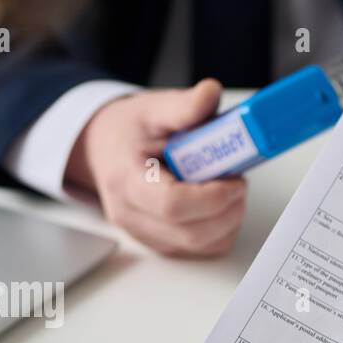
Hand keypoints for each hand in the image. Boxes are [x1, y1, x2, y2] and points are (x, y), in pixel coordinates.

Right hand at [65, 79, 247, 256]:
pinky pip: (202, 249)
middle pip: (192, 233)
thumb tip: (210, 93)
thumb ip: (183, 106)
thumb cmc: (127, 132)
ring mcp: (147, 236)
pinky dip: (221, 230)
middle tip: (238, 182)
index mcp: (127, 182)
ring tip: (228, 188)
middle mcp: (133, 217)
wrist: (104, 150)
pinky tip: (219, 204)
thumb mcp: (152, 109)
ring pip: (201, 245)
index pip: (173, 206)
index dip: (212, 197)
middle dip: (228, 210)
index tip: (234, 179)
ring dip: (229, 220)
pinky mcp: (162, 244)